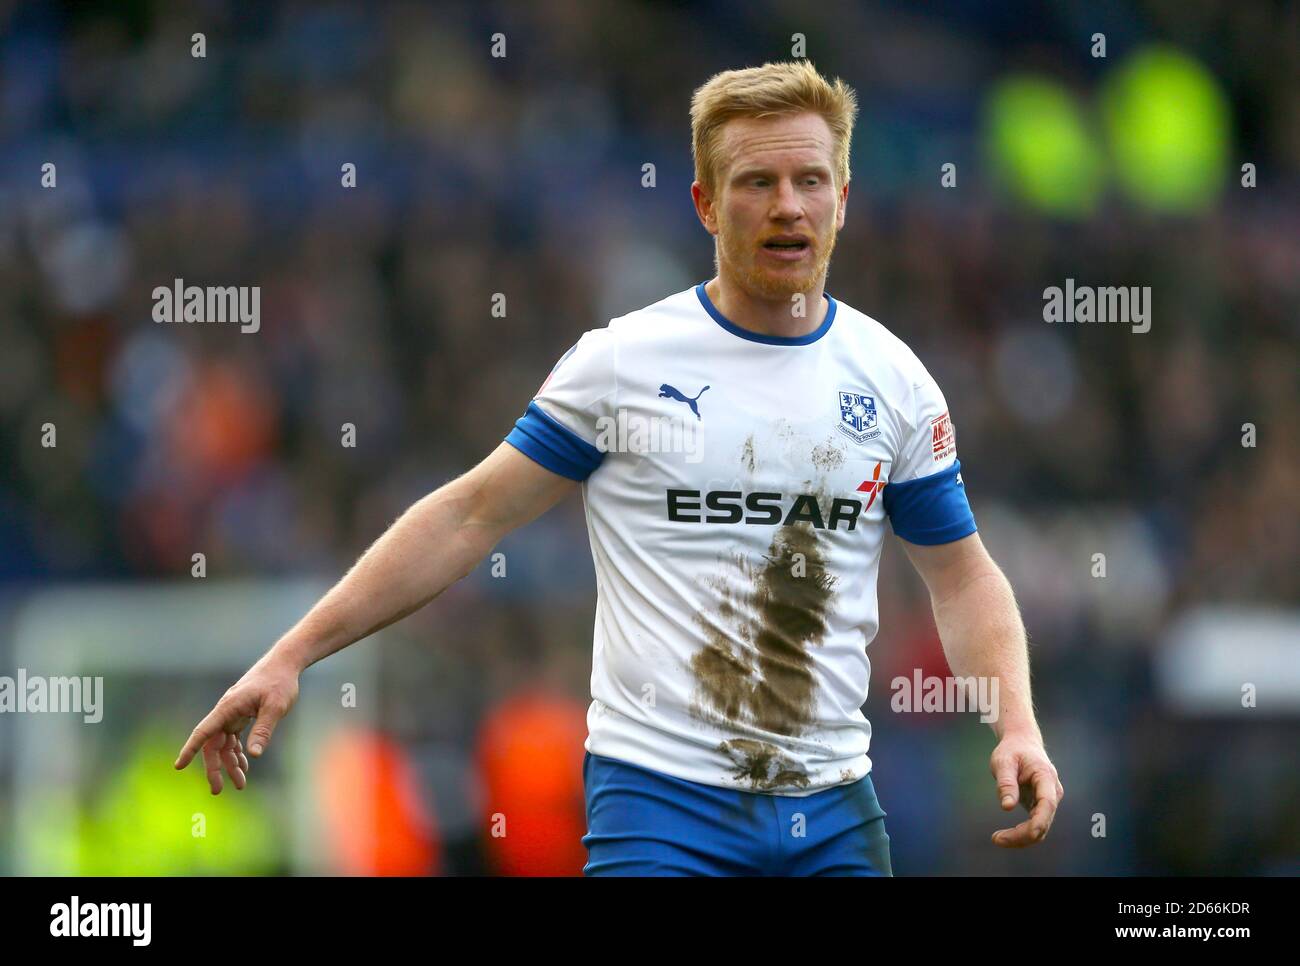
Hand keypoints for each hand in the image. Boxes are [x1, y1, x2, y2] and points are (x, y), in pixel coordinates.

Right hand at [174, 653, 300, 793]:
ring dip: (229, 763)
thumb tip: (253, 755)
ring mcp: (232, 714)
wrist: (284, 664)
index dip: (190, 749)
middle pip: (213, 744)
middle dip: (214, 768)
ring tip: (240, 783)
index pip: (204, 731)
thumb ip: (263, 730)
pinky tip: (244, 765)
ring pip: (224, 744)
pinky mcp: (241, 715)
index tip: (179, 765)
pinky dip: (237, 752)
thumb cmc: (279, 682)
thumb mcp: (275, 706)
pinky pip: (233, 738)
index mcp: (228, 707)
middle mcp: (226, 711)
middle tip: (218, 790)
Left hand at [989, 731, 1062, 847]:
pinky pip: (1035, 826)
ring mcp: (1049, 801)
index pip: (1047, 804)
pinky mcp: (1041, 807)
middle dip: (1022, 835)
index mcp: (1046, 777)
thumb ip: (1006, 783)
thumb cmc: (1012, 751)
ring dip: (1021, 838)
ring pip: (1041, 829)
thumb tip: (1007, 807)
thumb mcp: (1003, 762)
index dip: (1037, 822)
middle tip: (996, 839)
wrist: (1021, 743)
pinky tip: (1003, 836)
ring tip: (997, 838)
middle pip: (1043, 822)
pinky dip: (1021, 834)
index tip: (1020, 834)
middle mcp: (1053, 792)